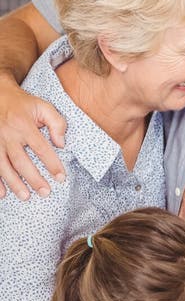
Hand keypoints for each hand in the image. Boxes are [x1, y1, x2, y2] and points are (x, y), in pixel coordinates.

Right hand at [0, 78, 65, 198]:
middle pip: (21, 161)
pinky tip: (2, 193)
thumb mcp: (43, 106)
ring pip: (4, 166)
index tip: (61, 177)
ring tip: (25, 196)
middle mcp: (8, 135)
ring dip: (14, 183)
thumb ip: (56, 123)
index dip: (52, 164)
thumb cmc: (23, 104)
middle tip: (45, 192)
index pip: (41, 149)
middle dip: (33, 179)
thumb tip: (61, 144)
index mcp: (24, 125)